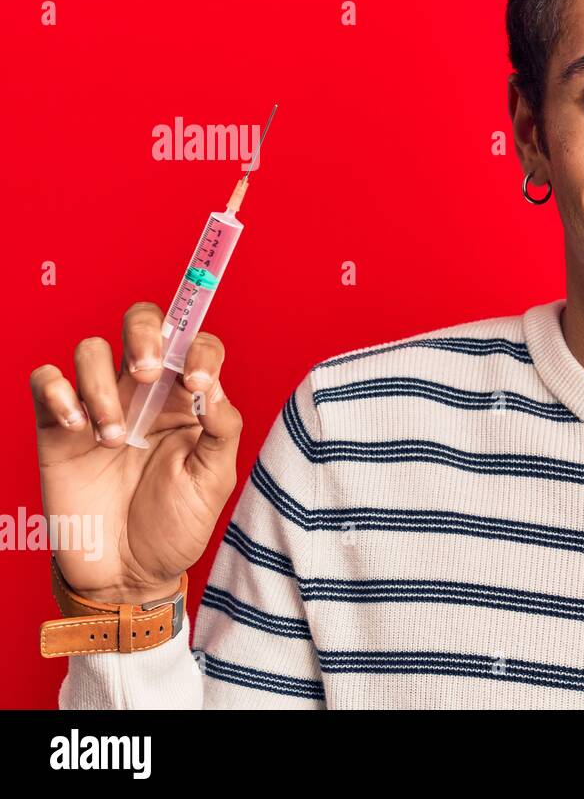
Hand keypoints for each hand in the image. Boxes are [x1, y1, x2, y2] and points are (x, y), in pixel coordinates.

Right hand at [30, 302, 242, 605]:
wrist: (127, 574)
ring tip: (115, 438)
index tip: (197, 382)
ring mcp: (100, 406)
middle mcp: (146, 393)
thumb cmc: (175, 525)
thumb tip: (213, 387)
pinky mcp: (58, 428)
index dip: (199, 348)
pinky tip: (76, 427)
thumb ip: (222, 430)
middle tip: (148, 373)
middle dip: (144, 332)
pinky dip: (57, 391)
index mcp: (189, 400)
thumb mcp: (213, 481)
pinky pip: (46, 381)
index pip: (195, 345)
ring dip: (102, 384)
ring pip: (92, 350)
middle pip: (141, 324)